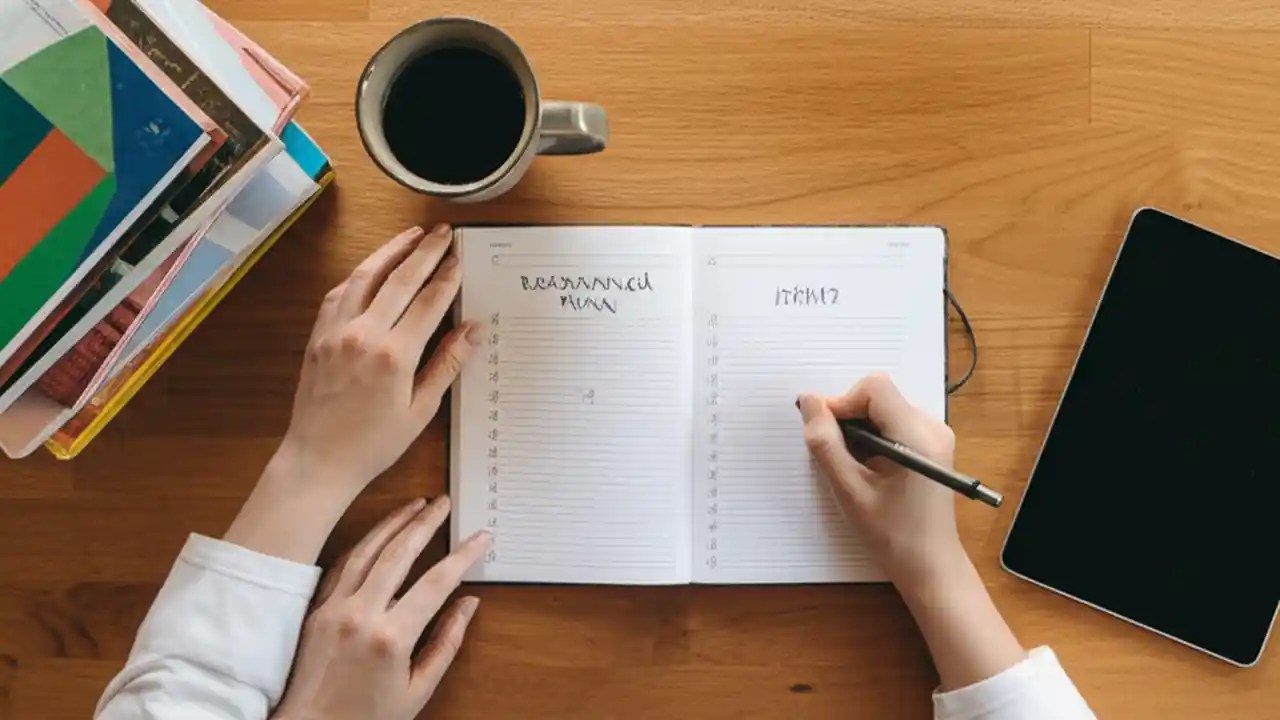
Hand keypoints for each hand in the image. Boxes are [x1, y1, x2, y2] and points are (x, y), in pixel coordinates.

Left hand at [225, 225, 480, 563]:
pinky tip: (373, 266)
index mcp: (394, 355)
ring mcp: (336, 331)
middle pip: (399, 279)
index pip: (428, 302)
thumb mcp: (421, 409)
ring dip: (390, 251)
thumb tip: (473, 330)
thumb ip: (447, 364)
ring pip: (365, 276)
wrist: (318, 459)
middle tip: (443, 232)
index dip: (447, 278)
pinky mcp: (318, 335)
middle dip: (424, 252)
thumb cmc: (374, 443)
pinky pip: (340, 292)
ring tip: (411, 235)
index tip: (459, 259)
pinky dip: (360, 274)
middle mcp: (363, 334)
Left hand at [274, 497, 491, 719]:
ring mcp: (334, 608)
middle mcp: (360, 615)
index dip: (463, 556)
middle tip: (444, 502)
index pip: (436, 582)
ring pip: (367, 551)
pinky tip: (379, 532)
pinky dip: (364, 544)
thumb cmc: (367, 718)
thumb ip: (446, 643)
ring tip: (415, 505)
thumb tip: (468, 604)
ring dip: (393, 523)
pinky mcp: (316, 609)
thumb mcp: (418, 690)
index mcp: (391, 637)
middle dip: (426, 523)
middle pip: (399, 554)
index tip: (481, 537)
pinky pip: (343, 566)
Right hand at [799, 375, 1027, 690]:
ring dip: (860, 427)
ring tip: (853, 465)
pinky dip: (874, 435)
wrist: (929, 565)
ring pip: (885, 407)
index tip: (824, 432)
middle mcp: (933, 427)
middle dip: (849, 416)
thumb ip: (826, 443)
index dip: (842, 402)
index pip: (874, 388)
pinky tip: (869, 467)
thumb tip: (809, 402)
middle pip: (879, 396)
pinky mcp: (933, 445)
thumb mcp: (850, 490)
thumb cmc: (890, 534)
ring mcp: (936, 435)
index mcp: (917, 436)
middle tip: (835, 453)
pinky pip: (895, 422)